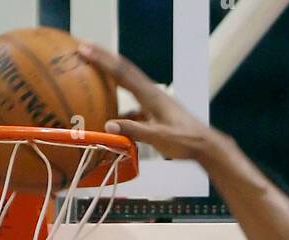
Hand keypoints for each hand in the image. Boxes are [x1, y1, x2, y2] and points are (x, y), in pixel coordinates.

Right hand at [79, 43, 210, 159]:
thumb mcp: (159, 138)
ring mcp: (154, 101)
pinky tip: (113, 114)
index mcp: (150, 95)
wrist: (205, 145)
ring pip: (128, 83)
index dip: (102, 61)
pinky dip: (121, 102)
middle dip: (103, 58)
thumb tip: (108, 125)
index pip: (121, 73)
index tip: (84, 49)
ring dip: (111, 76)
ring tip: (94, 71)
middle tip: (83, 46)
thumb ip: (135, 131)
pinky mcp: (156, 111)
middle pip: (123, 70)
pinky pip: (134, 102)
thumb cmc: (184, 141)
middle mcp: (151, 92)